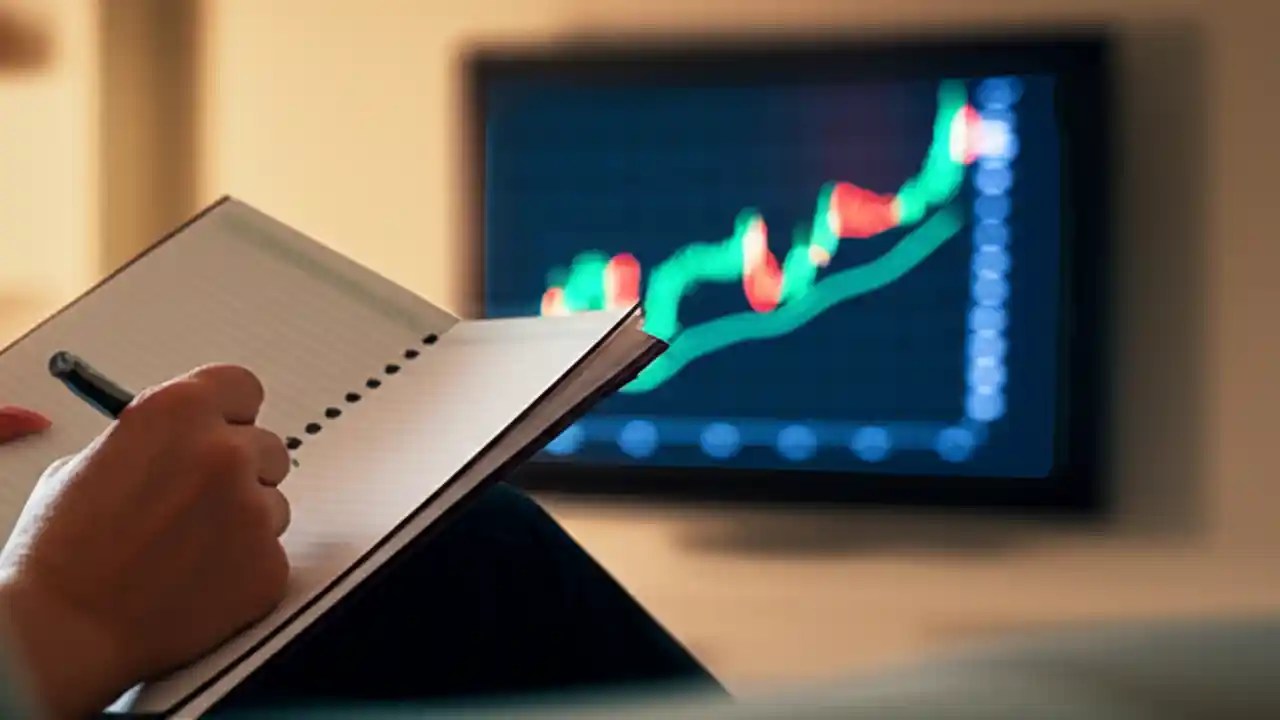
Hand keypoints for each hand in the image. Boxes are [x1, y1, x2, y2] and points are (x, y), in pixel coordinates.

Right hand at [0, 365, 291, 718]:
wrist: (59, 630)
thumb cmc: (59, 550)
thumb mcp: (91, 462)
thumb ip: (154, 442)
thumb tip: (184, 443)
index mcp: (179, 411)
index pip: (242, 387)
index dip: (230, 413)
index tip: (221, 430)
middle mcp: (226, 453)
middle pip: (267, 447)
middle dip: (240, 471)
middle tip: (197, 504)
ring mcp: (253, 511)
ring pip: (273, 504)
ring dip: (244, 521)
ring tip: (186, 551)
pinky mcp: (269, 566)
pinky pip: (271, 555)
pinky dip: (244, 569)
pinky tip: (197, 583)